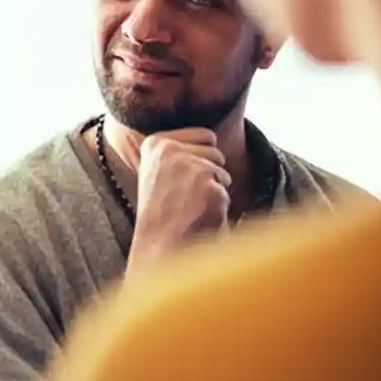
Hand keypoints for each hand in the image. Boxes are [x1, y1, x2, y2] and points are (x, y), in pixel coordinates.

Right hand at [126, 128, 230, 276]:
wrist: (157, 246)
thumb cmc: (161, 212)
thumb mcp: (158, 170)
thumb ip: (179, 149)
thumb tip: (210, 136)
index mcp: (156, 142)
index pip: (206, 135)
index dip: (200, 160)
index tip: (175, 181)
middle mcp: (170, 149)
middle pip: (217, 151)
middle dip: (208, 175)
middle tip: (181, 197)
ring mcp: (189, 167)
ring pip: (223, 172)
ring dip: (213, 191)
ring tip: (188, 207)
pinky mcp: (208, 187)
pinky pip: (225, 193)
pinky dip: (216, 208)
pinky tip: (196, 217)